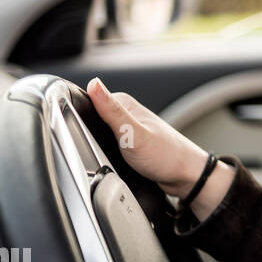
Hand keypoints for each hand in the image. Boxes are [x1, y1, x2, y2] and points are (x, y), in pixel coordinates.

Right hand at [86, 78, 227, 214]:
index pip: (88, 100)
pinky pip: (105, 147)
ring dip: (93, 145)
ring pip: (96, 134)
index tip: (77, 130)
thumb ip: (112, 110)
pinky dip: (102, 154)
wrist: (185, 178)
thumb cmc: (166, 155)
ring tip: (103, 157)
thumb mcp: (133, 133)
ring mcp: (126, 130)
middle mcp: (125, 114)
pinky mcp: (126, 145)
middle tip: (95, 150)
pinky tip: (107, 161)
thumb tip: (94, 83)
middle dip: (84, 133)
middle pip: (90, 119)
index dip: (76, 114)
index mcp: (123, 103)